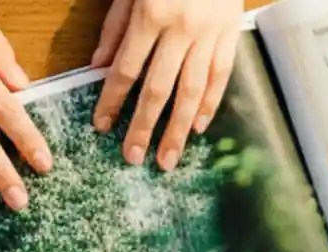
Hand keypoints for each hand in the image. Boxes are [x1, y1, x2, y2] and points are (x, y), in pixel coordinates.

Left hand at [90, 0, 242, 171]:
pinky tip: (197, 128)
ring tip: (167, 159)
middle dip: (144, 127)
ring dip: (177, 130)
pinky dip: (209, 104)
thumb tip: (97, 68)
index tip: (101, 127)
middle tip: (133, 158)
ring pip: (192, 91)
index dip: (112, 101)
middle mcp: (182, 29)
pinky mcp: (230, 34)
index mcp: (152, 15)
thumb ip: (115, 27)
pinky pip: (220, 76)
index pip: (126, 70)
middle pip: (159, 89)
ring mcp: (210, 34)